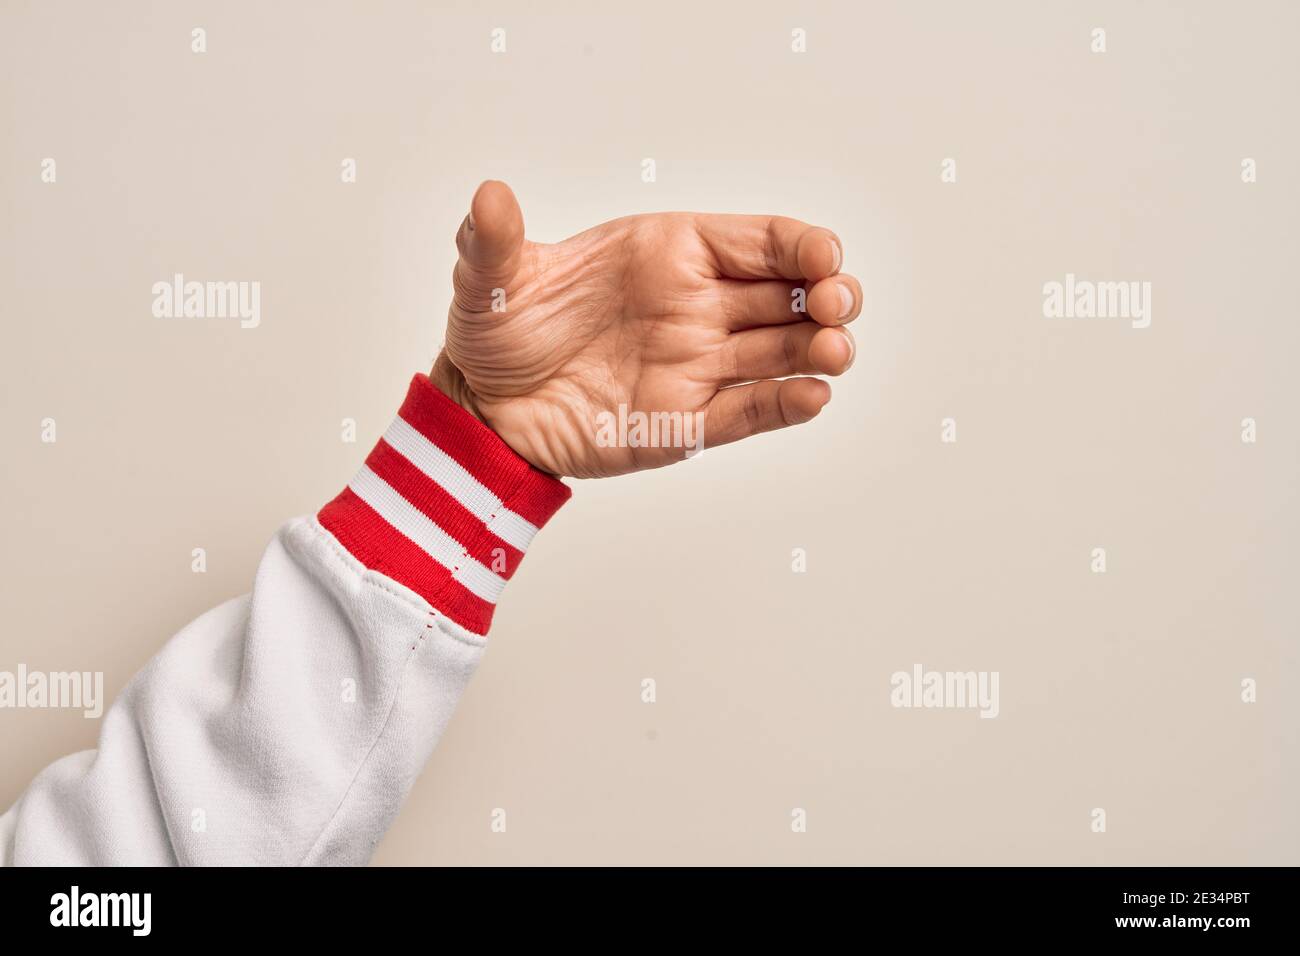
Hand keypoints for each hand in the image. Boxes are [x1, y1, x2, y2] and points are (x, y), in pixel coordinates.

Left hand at [432, 180, 861, 478]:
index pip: (756, 240)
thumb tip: (488, 196)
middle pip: (788, 294)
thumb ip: (491, 240)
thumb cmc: (498, 335)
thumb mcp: (487, 281)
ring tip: (834, 352)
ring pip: (782, 353)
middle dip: (827, 294)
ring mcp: (698, 365)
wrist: (483, 412)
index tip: (822, 256)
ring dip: (819, 349)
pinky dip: (785, 404)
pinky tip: (812, 395)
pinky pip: (750, 411)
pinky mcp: (689, 421)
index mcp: (668, 254)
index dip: (799, 245)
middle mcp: (697, 306)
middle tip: (836, 303)